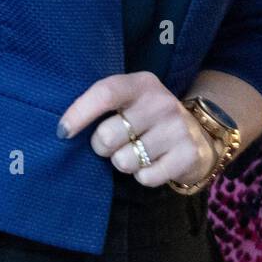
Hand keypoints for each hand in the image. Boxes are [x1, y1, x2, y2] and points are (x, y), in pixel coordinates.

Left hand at [58, 71, 218, 188]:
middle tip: (117, 142)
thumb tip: (63, 128)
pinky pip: (145, 178)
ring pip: (123, 162)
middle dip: (103, 146)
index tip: (62, 131)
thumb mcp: (130, 100)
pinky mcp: (187, 155)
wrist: (198, 135)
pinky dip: (143, 177)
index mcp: (142, 84)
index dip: (79, 112)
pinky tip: (154, 163)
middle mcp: (161, 102)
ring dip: (124, 163)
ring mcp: (177, 128)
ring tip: (139, 151)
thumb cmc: (148, 118)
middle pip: (107, 136)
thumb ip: (103, 105)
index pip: (105, 93)